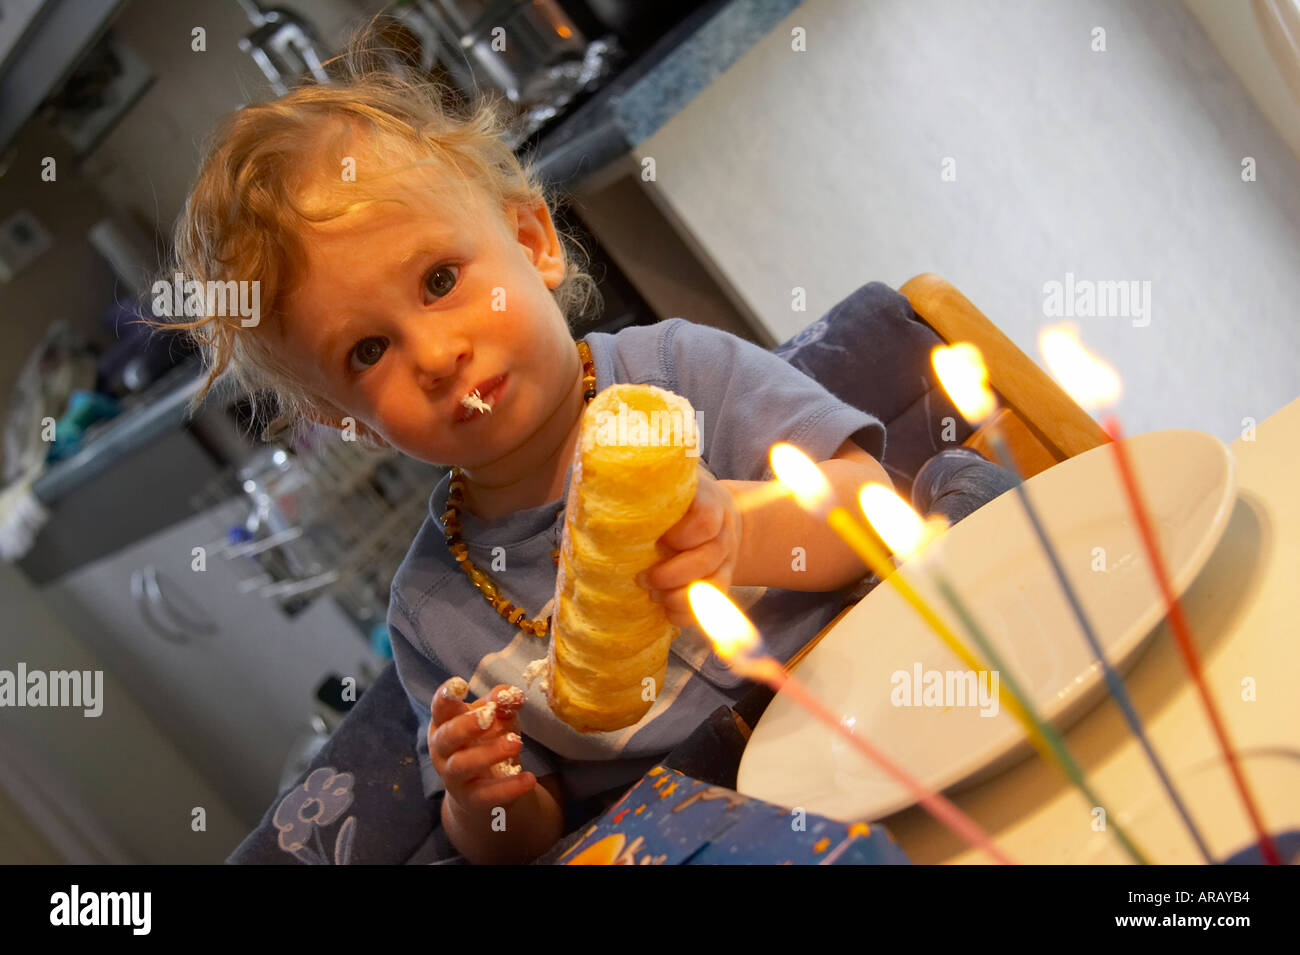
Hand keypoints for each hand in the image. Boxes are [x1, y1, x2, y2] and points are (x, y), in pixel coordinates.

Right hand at [429, 679, 531, 815]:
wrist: (482, 792)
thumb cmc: (485, 742)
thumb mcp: (494, 719)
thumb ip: (501, 704)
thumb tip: (515, 694)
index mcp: (444, 723)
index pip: (440, 708)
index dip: (446, 696)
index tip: (459, 684)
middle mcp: (442, 750)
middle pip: (448, 736)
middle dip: (467, 725)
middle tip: (489, 716)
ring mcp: (453, 777)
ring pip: (463, 765)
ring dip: (489, 753)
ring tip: (517, 742)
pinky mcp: (470, 800)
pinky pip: (486, 794)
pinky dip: (508, 787)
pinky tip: (528, 779)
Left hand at [635, 464, 742, 627]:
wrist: (718, 515)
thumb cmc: (678, 499)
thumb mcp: (668, 485)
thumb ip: (644, 486)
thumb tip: (591, 482)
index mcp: (708, 502)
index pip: (706, 520)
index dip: (682, 535)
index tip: (658, 538)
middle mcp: (722, 532)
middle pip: (708, 557)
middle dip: (672, 574)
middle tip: (642, 577)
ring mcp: (725, 560)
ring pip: (712, 587)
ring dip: (678, 597)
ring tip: (652, 594)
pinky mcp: (722, 582)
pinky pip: (711, 609)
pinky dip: (687, 615)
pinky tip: (665, 610)